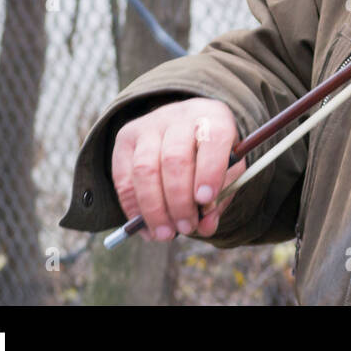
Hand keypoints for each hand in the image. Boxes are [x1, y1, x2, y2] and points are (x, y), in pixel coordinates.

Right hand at [111, 98, 245, 240]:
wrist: (185, 126)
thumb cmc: (211, 153)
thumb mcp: (227, 170)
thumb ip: (220, 197)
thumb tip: (205, 226)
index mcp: (214, 117)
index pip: (213, 139)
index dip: (209, 171)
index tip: (205, 201)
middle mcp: (180, 116)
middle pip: (175, 158)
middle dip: (179, 201)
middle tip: (186, 228)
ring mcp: (149, 125)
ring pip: (145, 169)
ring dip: (154, 209)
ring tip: (166, 234)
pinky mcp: (125, 138)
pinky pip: (123, 178)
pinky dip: (133, 209)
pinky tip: (146, 228)